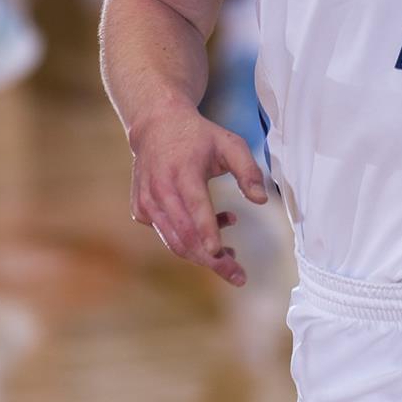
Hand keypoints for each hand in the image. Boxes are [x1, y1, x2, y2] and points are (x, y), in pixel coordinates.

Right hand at [129, 113, 269, 285]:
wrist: (157, 125)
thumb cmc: (198, 137)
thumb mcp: (230, 144)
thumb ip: (248, 170)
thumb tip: (261, 200)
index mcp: (182, 173)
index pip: (195, 208)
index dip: (207, 232)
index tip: (219, 252)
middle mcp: (160, 190)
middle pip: (185, 235)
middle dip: (212, 260)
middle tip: (238, 275)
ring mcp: (147, 202)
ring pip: (174, 242)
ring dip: (202, 256)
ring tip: (231, 255)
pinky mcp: (141, 211)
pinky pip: (167, 234)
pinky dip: (188, 241)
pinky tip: (212, 230)